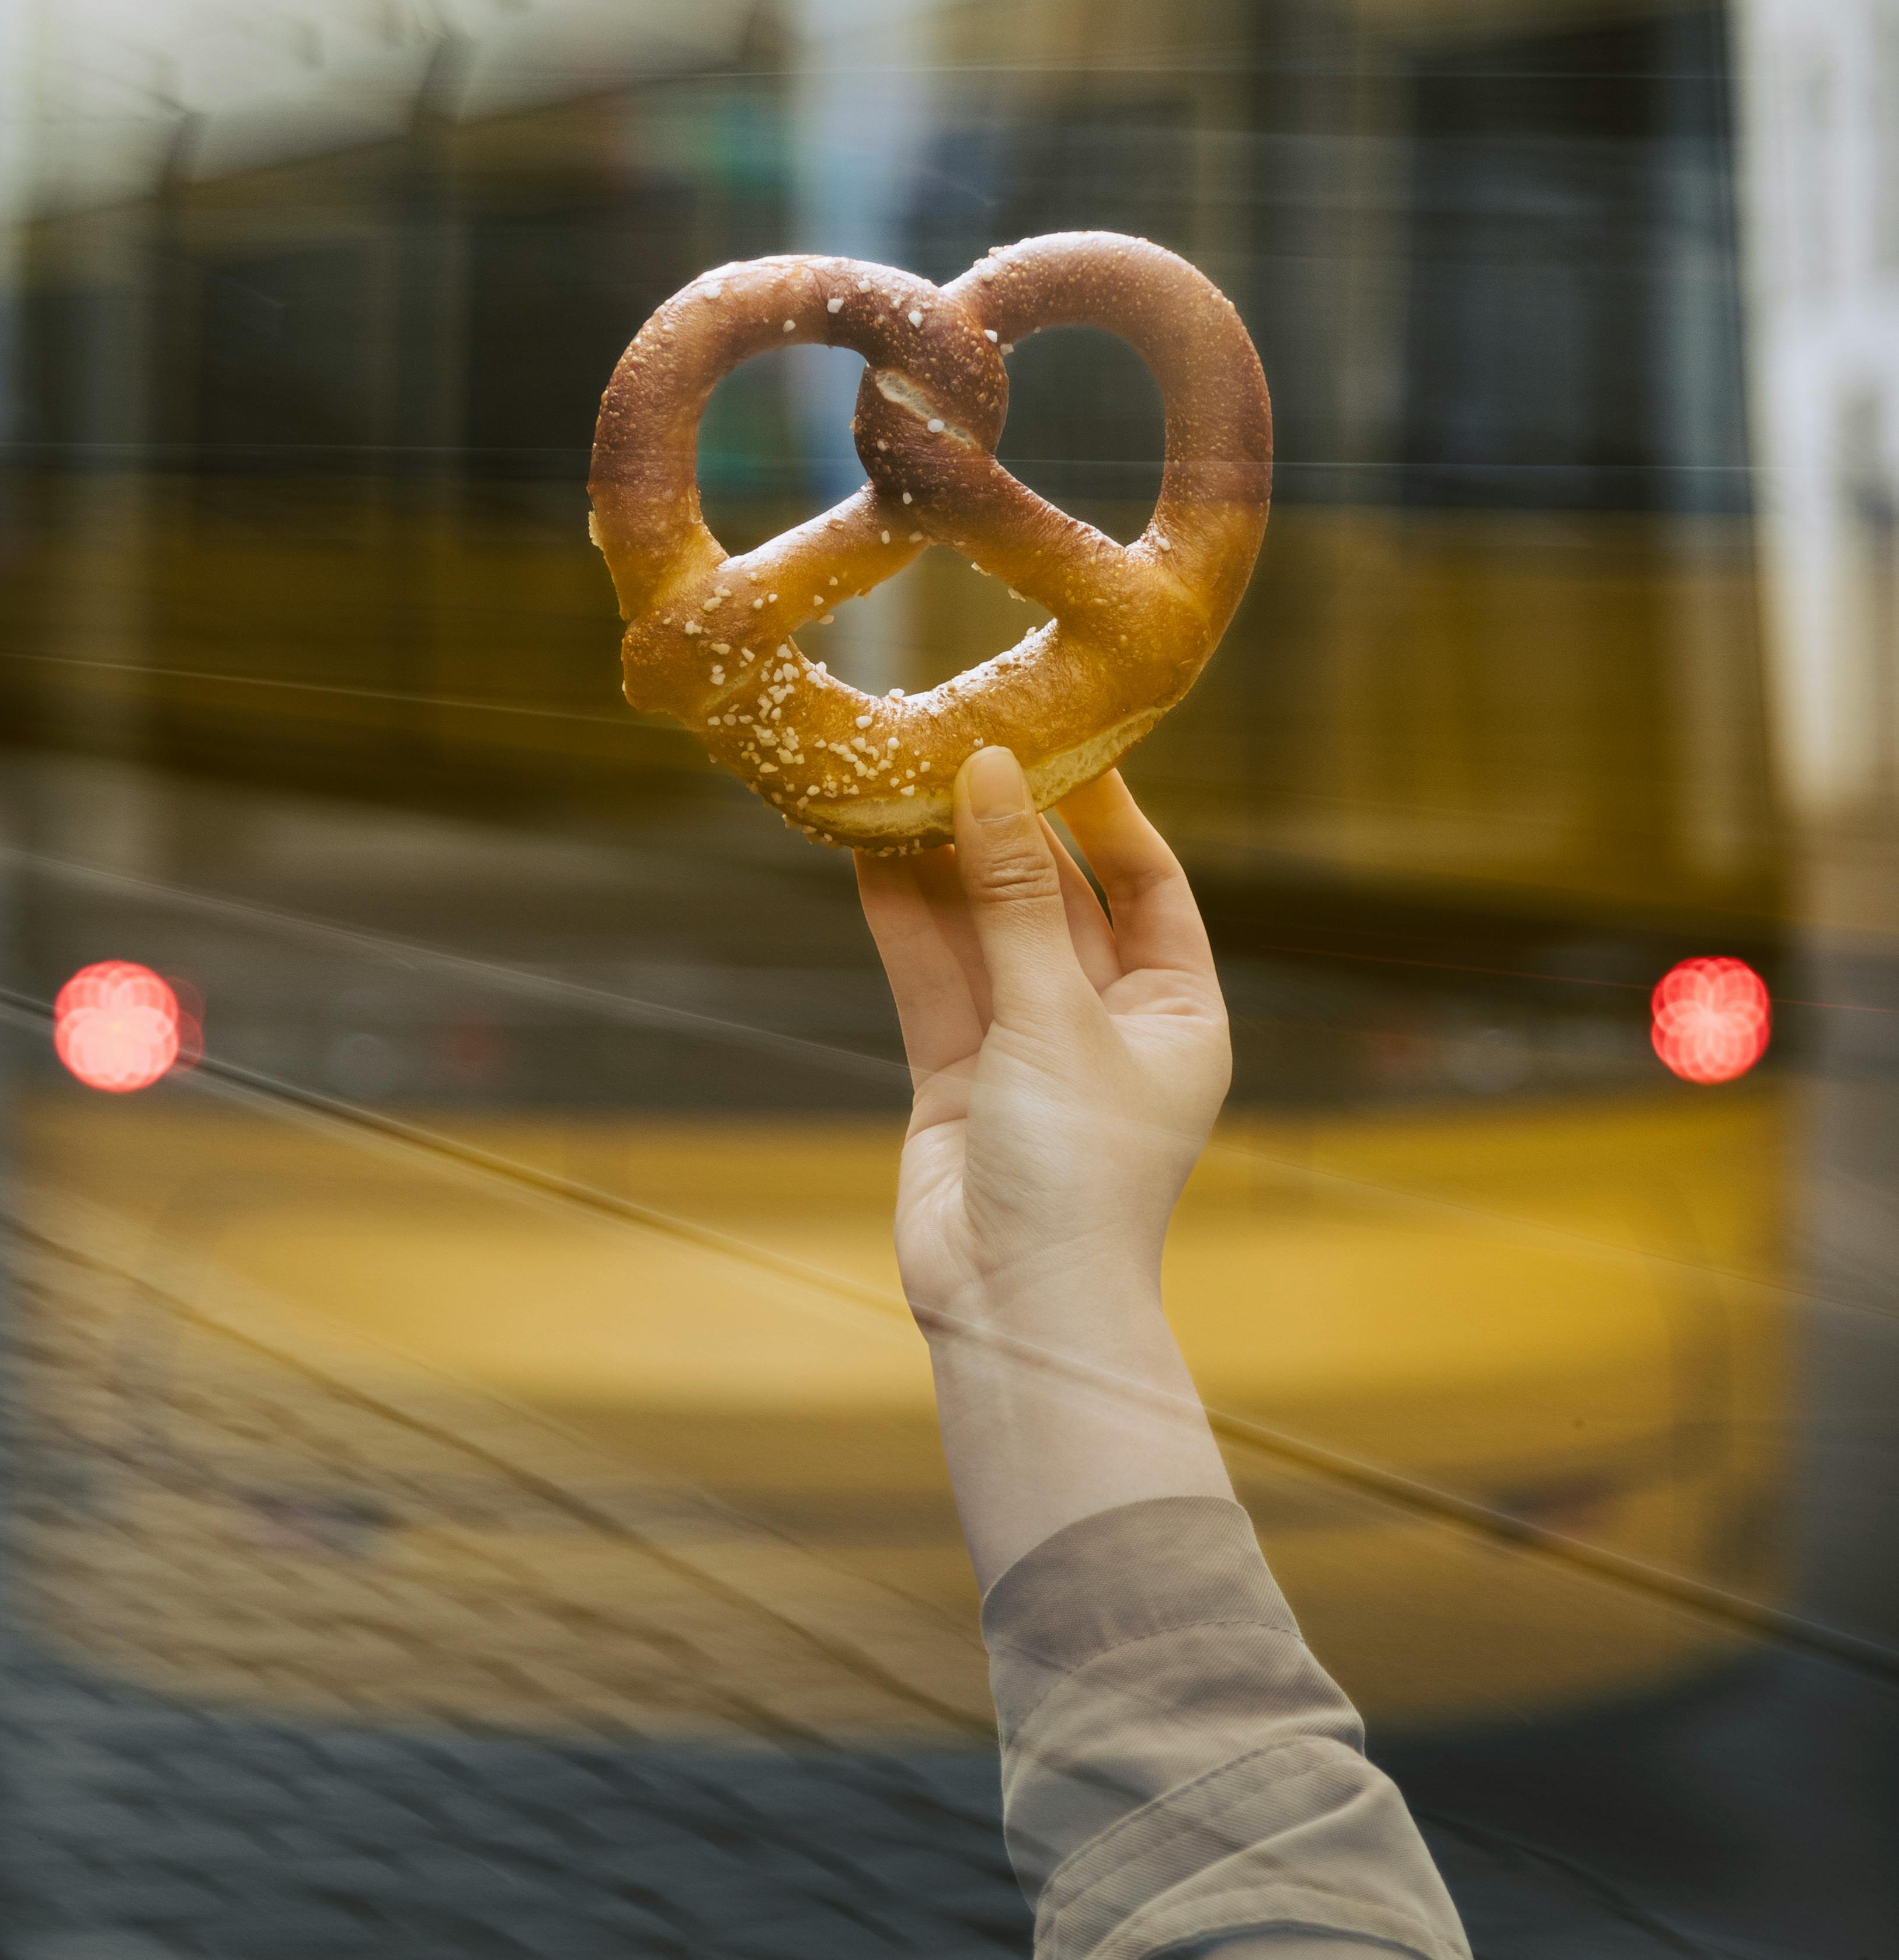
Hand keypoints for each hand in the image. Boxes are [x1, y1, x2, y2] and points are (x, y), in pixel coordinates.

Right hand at [856, 746, 1235, 1583]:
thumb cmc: (1077, 1169)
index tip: (1055, 739)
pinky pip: (933, 977)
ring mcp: (1029, 1048)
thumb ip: (1011, 894)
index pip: (1149, 882)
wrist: (1016, 1308)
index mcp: (1179, 1012)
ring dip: (943, 864)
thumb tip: (989, 773)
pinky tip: (868, 851)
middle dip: (1006, 829)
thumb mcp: (1053, 1010)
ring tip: (899, 779)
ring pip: (983, 933)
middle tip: (957, 741)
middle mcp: (1109, 1022)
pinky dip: (903, 919)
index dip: (1104, 811)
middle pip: (1056, 899)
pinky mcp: (959, 1074)